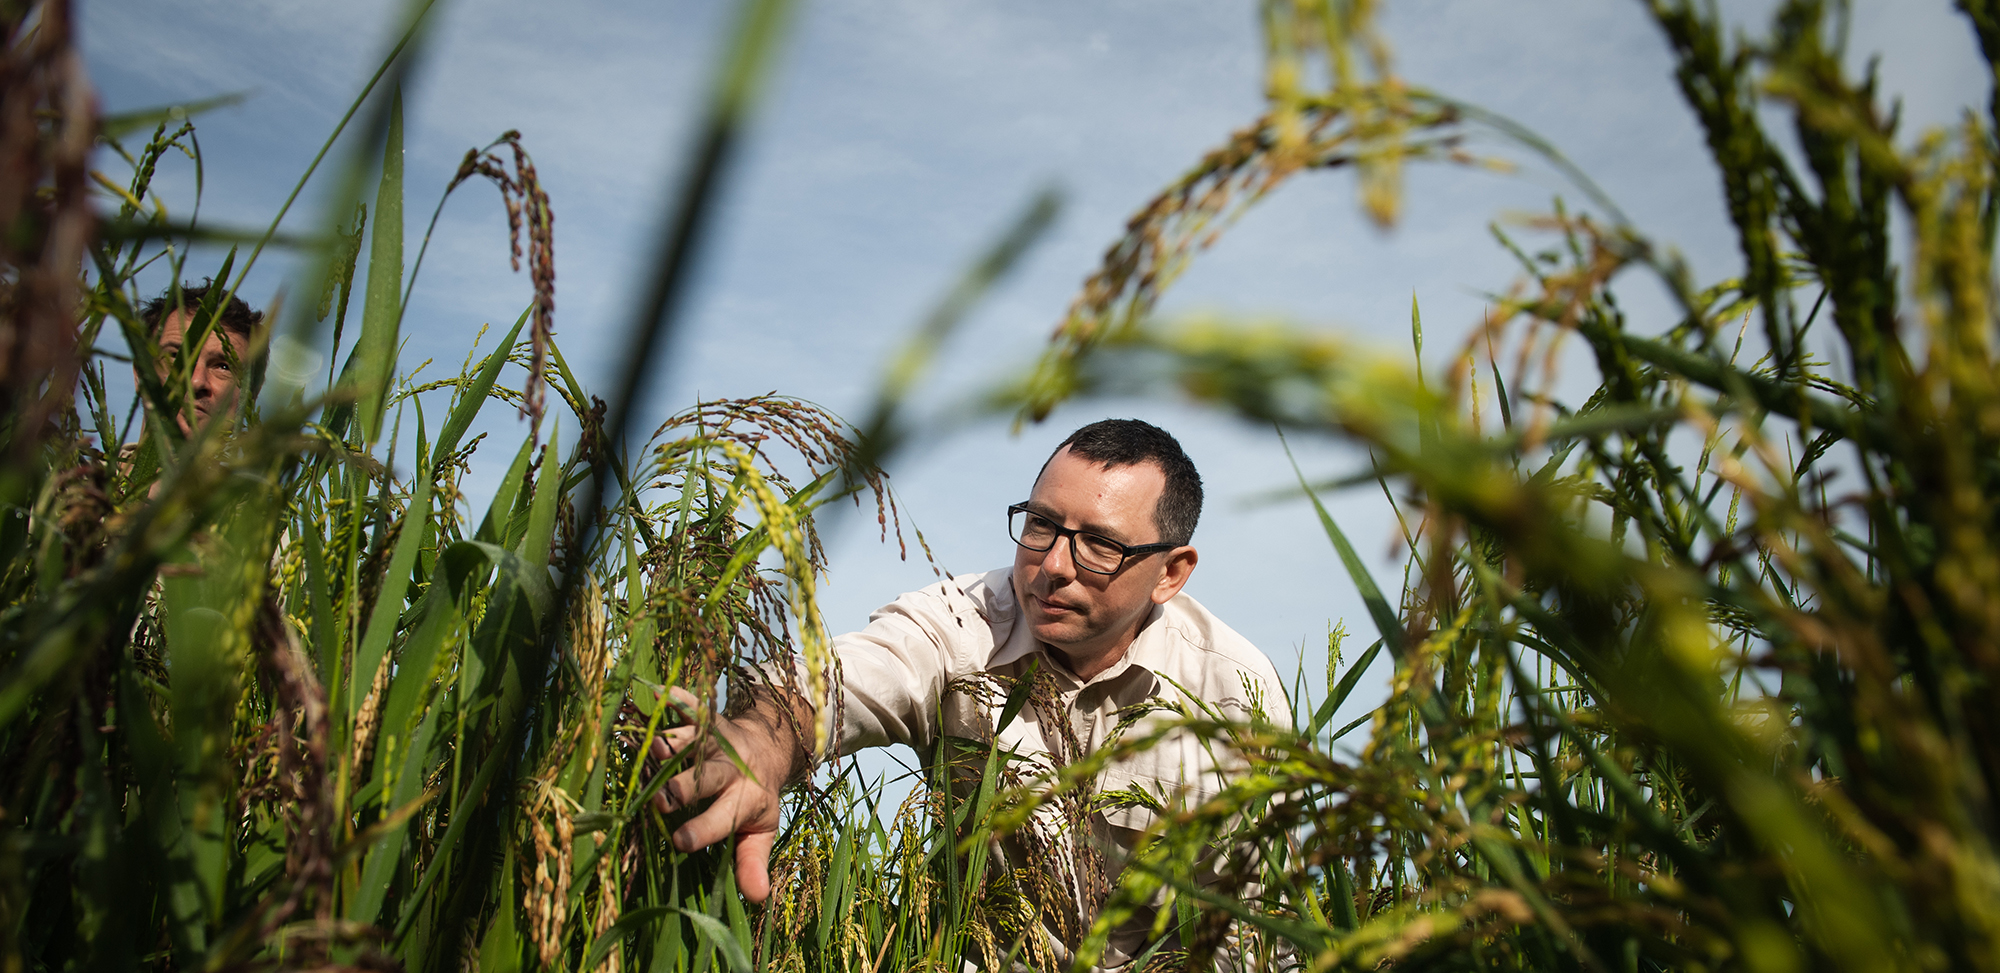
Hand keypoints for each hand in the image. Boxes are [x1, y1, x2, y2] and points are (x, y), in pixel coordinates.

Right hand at [645, 687, 807, 903]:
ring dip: (676, 743)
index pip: (722, 818)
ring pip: (695, 741)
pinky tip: (657, 694)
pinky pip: (691, 706)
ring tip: (655, 747)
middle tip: (663, 800)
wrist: (766, 748)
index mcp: (743, 800)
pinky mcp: (705, 719)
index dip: (703, 830)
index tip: (679, 842)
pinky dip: (677, 699)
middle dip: (685, 788)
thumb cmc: (753, 799)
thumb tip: (757, 898)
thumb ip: (752, 863)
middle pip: (707, 778)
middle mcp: (730, 769)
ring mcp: (717, 742)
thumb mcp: (759, 832)